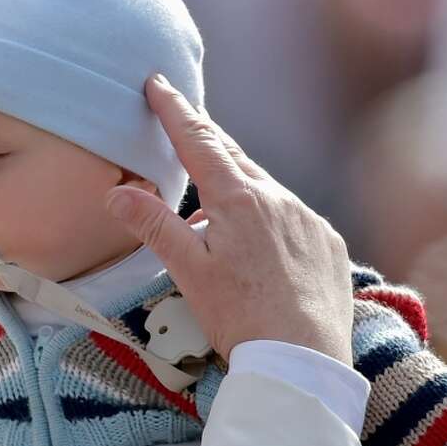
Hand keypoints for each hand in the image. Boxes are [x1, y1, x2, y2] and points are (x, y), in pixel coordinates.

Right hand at [106, 75, 353, 364]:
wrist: (305, 363)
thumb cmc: (241, 319)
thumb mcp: (188, 272)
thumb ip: (154, 226)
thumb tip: (118, 191)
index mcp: (238, 199)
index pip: (198, 141)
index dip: (175, 110)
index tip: (158, 83)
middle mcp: (278, 198)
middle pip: (233, 156)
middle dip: (205, 137)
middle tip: (184, 119)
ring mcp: (308, 220)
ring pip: (264, 189)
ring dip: (238, 185)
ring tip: (216, 202)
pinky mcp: (329, 244)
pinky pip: (293, 217)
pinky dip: (270, 218)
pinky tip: (260, 244)